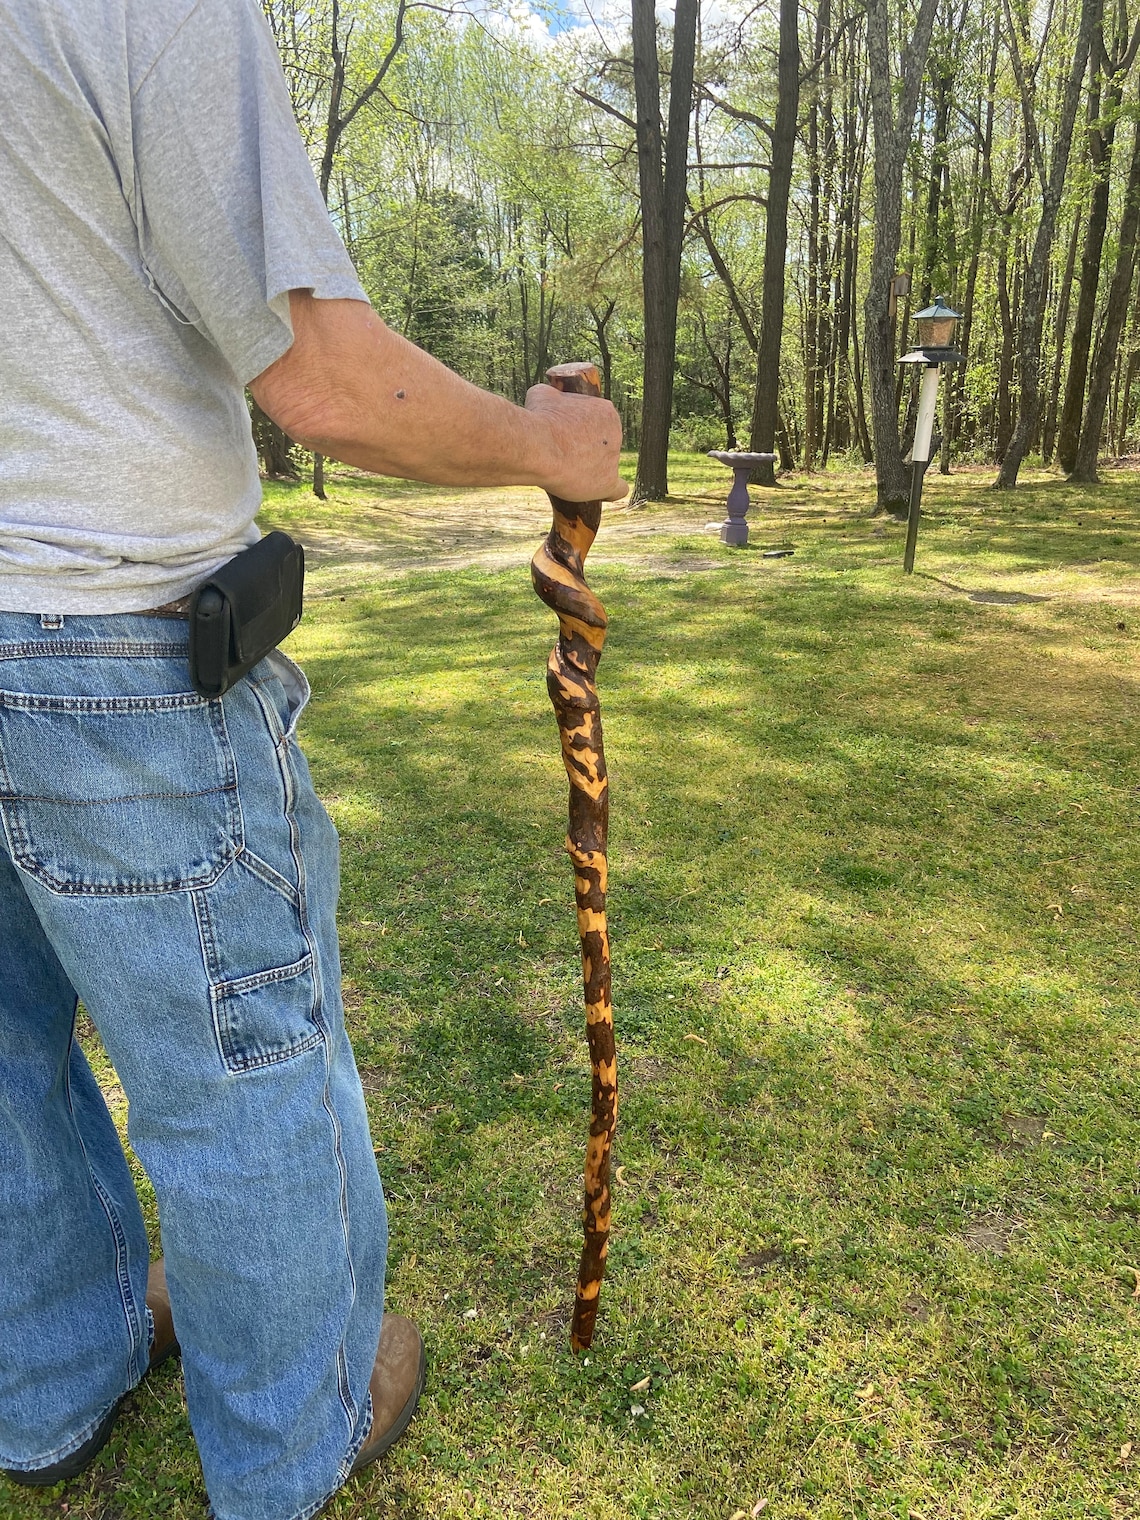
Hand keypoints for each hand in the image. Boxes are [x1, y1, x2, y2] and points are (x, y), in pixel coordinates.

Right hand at [524, 385, 628, 502]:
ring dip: (589, 469)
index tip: (565, 436)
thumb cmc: (538, 419)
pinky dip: (608, 491)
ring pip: (604, 466)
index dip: (582, 430)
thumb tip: (552, 398)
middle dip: (585, 449)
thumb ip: (554, 397)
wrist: (536, 445)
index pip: (598, 422)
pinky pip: (617, 489)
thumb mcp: (542, 395)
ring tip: (563, 470)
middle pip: (602, 445)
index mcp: (606, 410)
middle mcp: (616, 433)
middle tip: (561, 454)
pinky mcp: (607, 482)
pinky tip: (601, 491)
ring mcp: (614, 459)